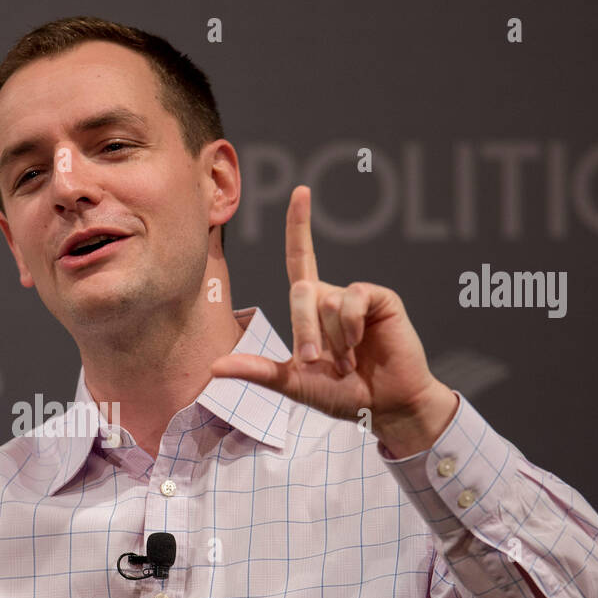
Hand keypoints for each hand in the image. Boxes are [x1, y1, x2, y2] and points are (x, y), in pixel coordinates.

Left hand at [209, 185, 456, 456]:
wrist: (384, 405)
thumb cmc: (340, 394)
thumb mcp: (292, 384)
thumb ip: (257, 372)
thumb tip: (213, 368)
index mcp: (311, 308)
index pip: (301, 258)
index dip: (299, 225)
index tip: (302, 192)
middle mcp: (332, 295)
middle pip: (301, 293)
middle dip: (305, 332)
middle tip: (317, 362)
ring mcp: (356, 296)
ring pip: (327, 302)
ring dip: (334, 339)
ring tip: (348, 360)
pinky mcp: (379, 299)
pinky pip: (352, 299)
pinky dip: (350, 326)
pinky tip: (362, 343)